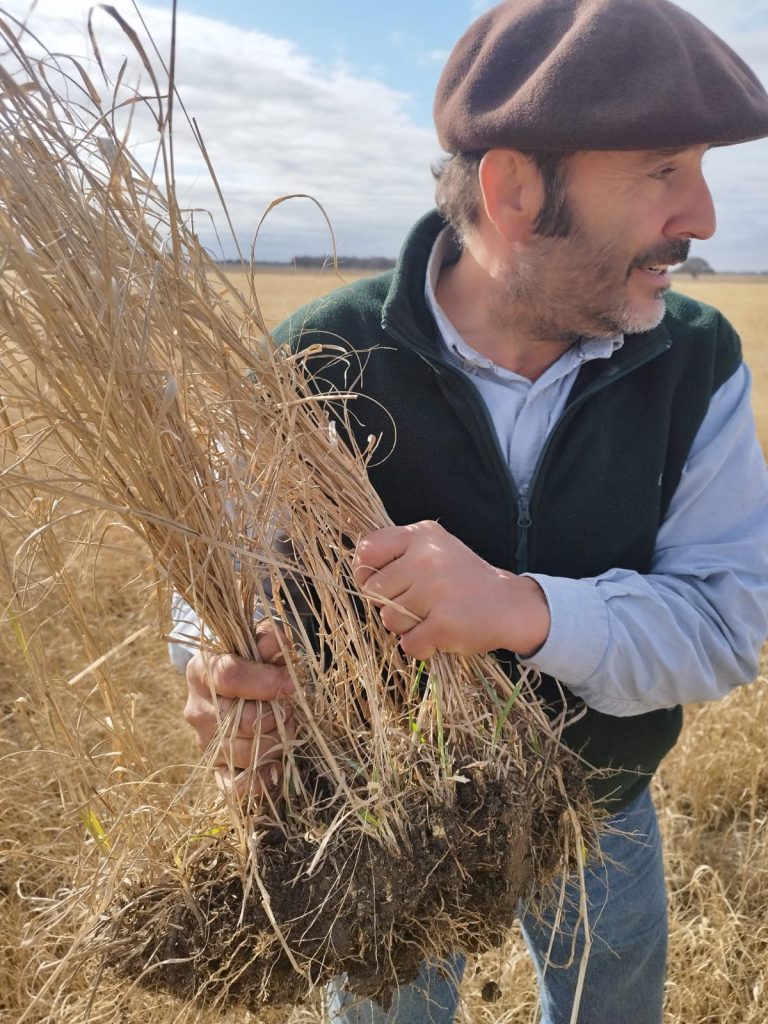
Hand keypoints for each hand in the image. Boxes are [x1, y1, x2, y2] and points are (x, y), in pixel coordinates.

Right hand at [183, 624, 295, 793]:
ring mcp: (204, 741)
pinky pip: (232, 787)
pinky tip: (274, 769)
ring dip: (275, 741)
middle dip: (277, 714)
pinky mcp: (215, 767)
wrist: (231, 680)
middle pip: (243, 720)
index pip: (230, 677)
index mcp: (202, 670)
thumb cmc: (250, 657)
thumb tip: (273, 646)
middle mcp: (197, 708)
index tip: (291, 682)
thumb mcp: (258, 638)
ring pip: (246, 752)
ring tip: (283, 725)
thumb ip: (269, 638)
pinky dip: (258, 781)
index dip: (266, 681)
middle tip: (288, 706)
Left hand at [352, 520, 549, 659]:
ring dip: (407, 627)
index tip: (383, 583)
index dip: (367, 573)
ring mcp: (435, 590)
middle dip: (390, 604)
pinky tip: (442, 634)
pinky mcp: (443, 623)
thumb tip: (358, 573)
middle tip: (420, 604)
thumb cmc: (462, 580)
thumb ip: (397, 554)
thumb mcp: (434, 549)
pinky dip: (422, 646)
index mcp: (421, 535)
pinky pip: (409, 644)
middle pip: (374, 591)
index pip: (367, 550)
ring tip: (434, 616)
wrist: (510, 605)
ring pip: (388, 620)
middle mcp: (427, 557)